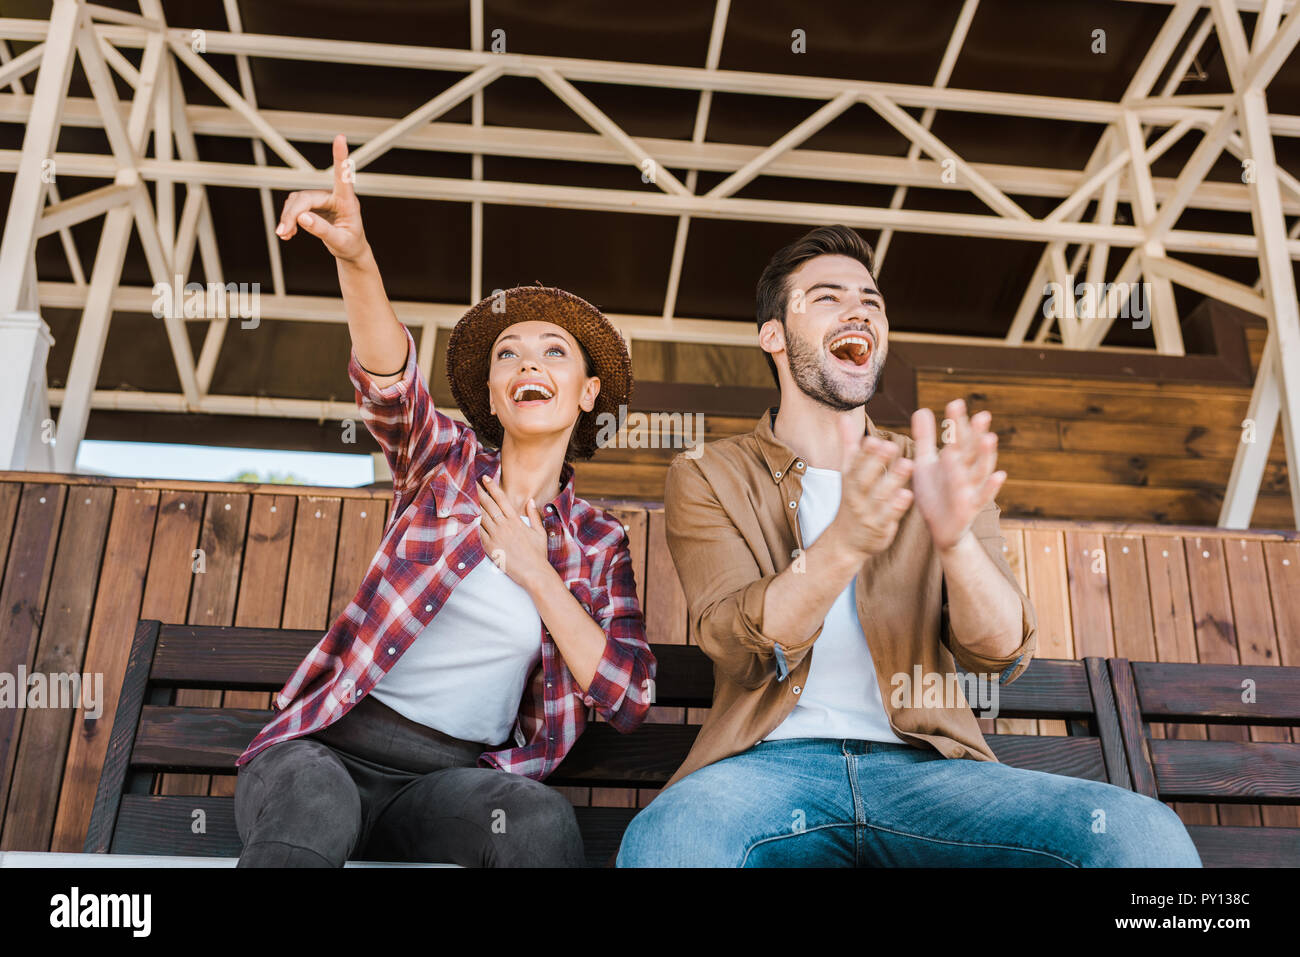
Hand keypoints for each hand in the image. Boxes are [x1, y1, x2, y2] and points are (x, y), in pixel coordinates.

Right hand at [274, 133, 368, 263]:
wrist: (350, 250)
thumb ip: (322, 230)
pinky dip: (288, 219)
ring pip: (297, 201)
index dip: (341, 157)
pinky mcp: (313, 203)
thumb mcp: (339, 242)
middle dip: (292, 214)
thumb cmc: (350, 245)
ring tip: (284, 234)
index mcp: (347, 201)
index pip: (343, 177)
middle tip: (283, 232)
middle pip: (306, 198)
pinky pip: (294, 206)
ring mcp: (322, 198)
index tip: (341, 138)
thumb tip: (302, 218)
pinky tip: (287, 233)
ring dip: (288, 217)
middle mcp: (334, 195)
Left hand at [476, 475, 552, 593]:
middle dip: (479, 492)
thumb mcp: (539, 532)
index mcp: (516, 520)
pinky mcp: (490, 547)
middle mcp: (504, 526)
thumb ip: (533, 515)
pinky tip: (469, 518)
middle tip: (472, 484)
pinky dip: (474, 525)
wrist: (533, 572)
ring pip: (481, 517)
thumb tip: (531, 501)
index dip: (492, 487)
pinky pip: (478, 532)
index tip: (485, 479)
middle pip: (488, 505)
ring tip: (468, 498)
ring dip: (474, 507)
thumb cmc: (538, 554)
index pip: (501, 499)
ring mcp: (496, 536)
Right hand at [827, 415, 913, 559]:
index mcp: (849, 480)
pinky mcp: (879, 528)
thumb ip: (850, 446)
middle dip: (876, 462)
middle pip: (864, 477)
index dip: (864, 452)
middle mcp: (856, 495)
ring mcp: (867, 512)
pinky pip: (888, 516)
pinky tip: (908, 495)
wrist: (844, 542)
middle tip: (891, 446)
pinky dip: (897, 506)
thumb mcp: (847, 474)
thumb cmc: (851, 501)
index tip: (874, 439)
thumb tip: (843, 417)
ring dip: (893, 480)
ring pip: (879, 495)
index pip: (854, 464)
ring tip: (908, 464)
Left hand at [910, 399, 1005, 551]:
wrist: (940, 529)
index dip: (957, 422)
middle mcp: (966, 471)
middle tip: (982, 415)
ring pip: (980, 470)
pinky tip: (1001, 475)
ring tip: (990, 438)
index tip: (956, 403)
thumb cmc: (935, 494)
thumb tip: (922, 409)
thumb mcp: (925, 463)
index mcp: (955, 459)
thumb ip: (925, 438)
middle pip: (972, 450)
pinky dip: (991, 487)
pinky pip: (983, 497)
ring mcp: (970, 489)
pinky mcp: (970, 508)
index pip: (957, 437)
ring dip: (986, 455)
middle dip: (976, 434)